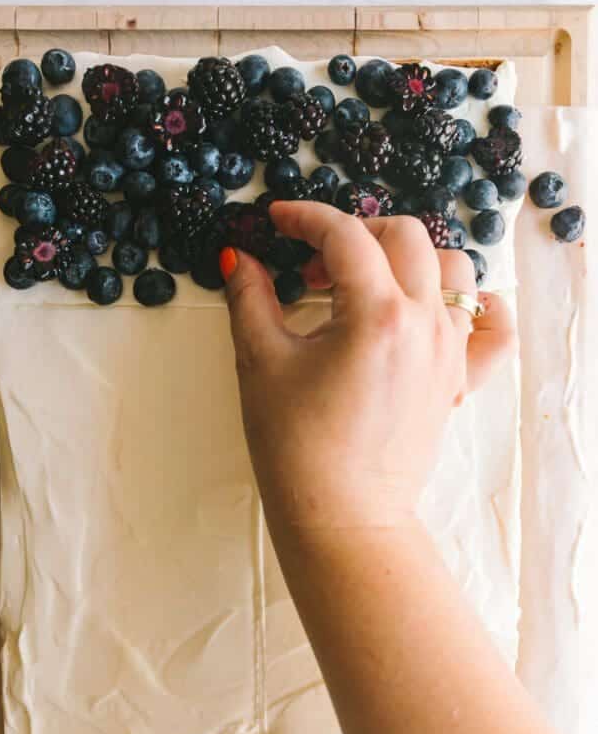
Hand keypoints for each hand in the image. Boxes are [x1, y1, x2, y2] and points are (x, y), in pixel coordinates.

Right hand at [220, 201, 514, 533]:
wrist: (342, 516)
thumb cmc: (298, 450)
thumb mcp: (261, 364)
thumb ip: (251, 299)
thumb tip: (241, 259)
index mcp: (377, 316)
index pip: (346, 235)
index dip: (305, 217)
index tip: (278, 220)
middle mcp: (425, 325)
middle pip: (405, 237)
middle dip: (355, 234)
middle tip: (315, 265)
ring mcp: (450, 352)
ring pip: (452, 268)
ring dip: (408, 258)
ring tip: (367, 286)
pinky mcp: (459, 379)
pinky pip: (493, 328)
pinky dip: (477, 304)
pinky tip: (443, 307)